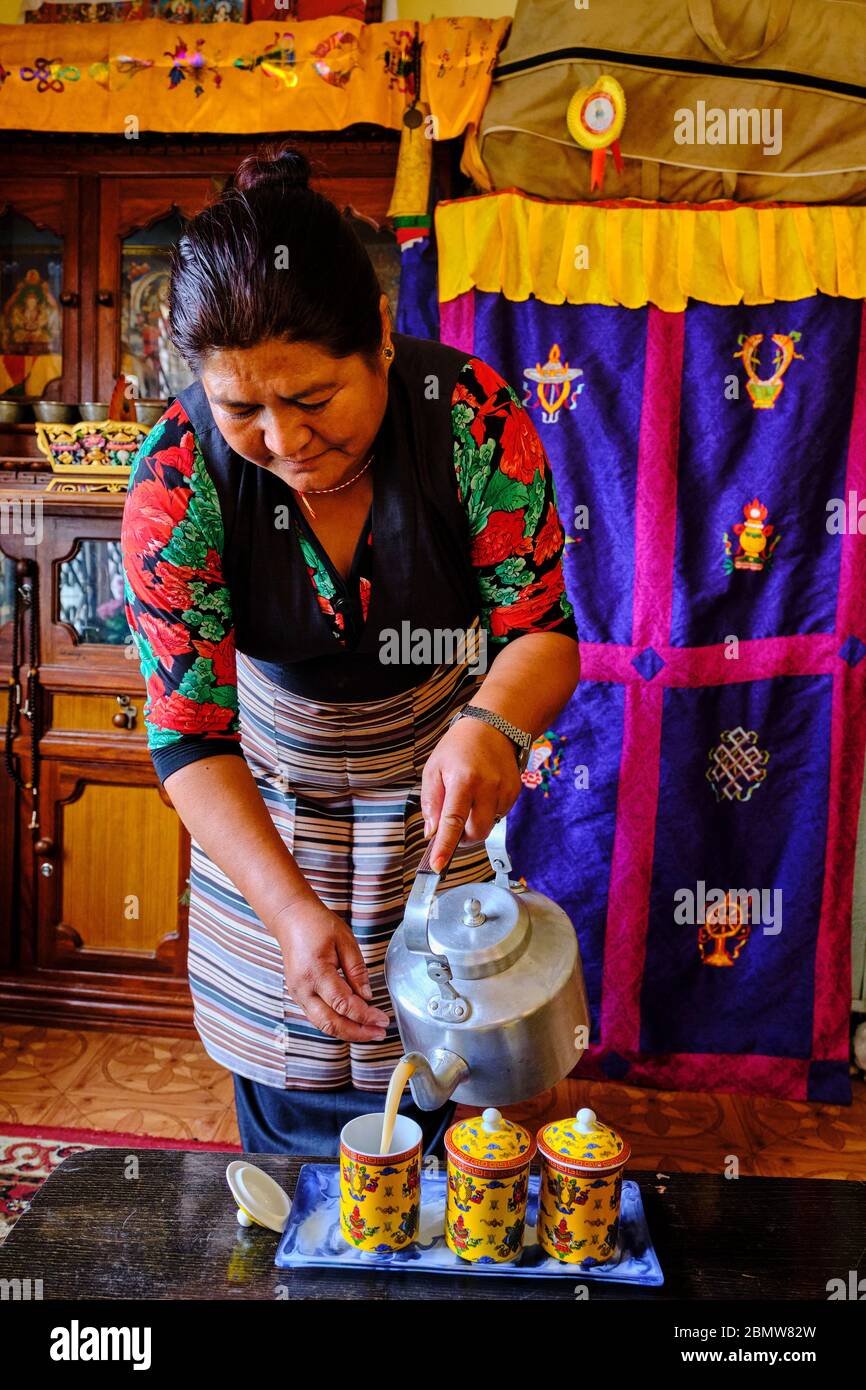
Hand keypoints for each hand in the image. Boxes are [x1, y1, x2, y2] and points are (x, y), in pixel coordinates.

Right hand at [268, 895, 390, 1042]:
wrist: (291, 919)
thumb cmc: (316, 925)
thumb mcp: (345, 941)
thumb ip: (357, 970)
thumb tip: (367, 996)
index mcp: (316, 972)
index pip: (344, 1004)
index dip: (365, 1016)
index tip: (382, 1020)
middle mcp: (303, 988)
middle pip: (331, 1023)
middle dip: (358, 1032)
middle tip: (379, 1033)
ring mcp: (298, 994)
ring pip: (323, 1024)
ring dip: (347, 1032)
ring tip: (369, 1031)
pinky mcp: (298, 995)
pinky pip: (318, 1017)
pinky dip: (336, 1023)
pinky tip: (352, 1022)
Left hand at [421, 715, 523, 872]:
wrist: (493, 726)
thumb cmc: (459, 747)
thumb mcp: (434, 769)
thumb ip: (431, 803)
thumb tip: (432, 833)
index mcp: (463, 780)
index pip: (453, 821)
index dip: (445, 846)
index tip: (438, 865)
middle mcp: (487, 787)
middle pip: (476, 832)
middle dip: (462, 837)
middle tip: (452, 825)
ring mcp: (505, 791)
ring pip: (488, 826)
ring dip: (474, 823)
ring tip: (468, 799)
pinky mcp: (514, 792)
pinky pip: (498, 816)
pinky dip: (487, 813)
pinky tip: (482, 794)